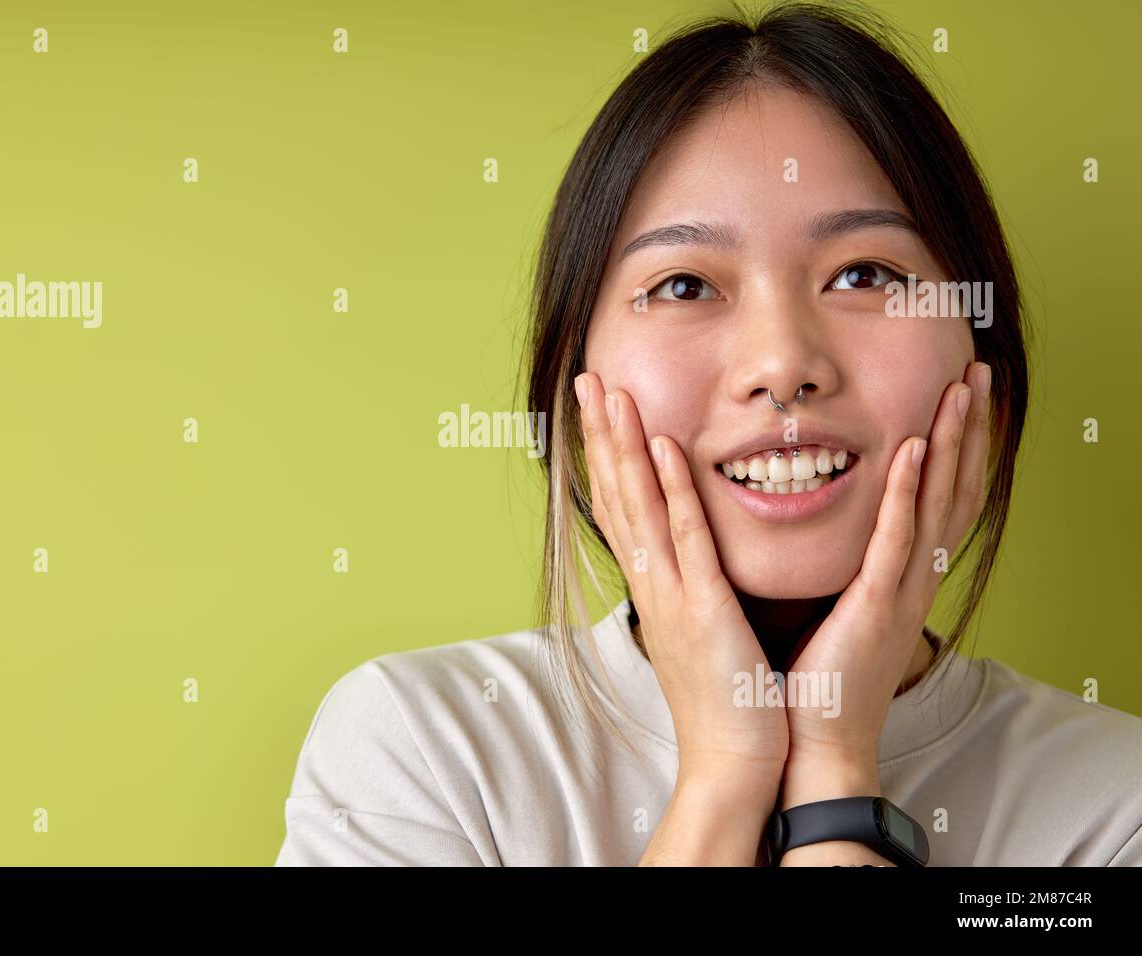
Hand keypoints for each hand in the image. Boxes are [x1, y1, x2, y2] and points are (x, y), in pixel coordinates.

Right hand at [575, 371, 789, 777]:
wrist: (734, 761)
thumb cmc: (727, 700)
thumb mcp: (702, 633)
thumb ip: (693, 589)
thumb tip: (690, 561)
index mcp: (656, 586)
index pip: (623, 507)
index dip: (608, 455)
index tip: (600, 408)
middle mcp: (653, 583)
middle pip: (617, 495)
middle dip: (601, 434)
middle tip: (587, 379)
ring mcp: (672, 593)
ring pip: (639, 506)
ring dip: (623, 446)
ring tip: (610, 393)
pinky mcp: (703, 609)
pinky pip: (685, 539)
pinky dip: (670, 490)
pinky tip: (663, 446)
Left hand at [780, 360, 991, 803]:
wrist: (811, 742)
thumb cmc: (813, 677)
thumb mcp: (831, 605)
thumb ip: (840, 564)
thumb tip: (827, 525)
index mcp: (900, 578)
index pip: (937, 498)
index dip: (951, 446)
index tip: (954, 395)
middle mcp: (912, 580)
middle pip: (951, 490)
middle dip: (964, 430)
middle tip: (974, 374)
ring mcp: (901, 593)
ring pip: (938, 506)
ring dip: (950, 445)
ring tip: (960, 391)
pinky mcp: (877, 609)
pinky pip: (899, 542)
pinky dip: (911, 495)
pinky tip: (916, 450)